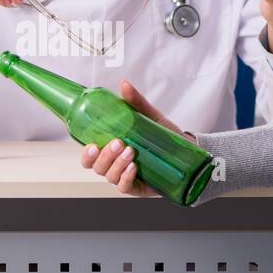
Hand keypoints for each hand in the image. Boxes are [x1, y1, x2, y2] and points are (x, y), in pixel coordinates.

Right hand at [80, 79, 189, 196]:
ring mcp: (125, 177)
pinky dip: (126, 178)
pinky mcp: (137, 187)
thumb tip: (124, 84)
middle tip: (118, 142)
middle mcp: (114, 164)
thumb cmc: (163, 135)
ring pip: (109, 176)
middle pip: (96, 167)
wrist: (186, 151)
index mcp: (110, 149)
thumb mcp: (148, 116)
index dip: (86, 153)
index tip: (91, 144)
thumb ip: (135, 102)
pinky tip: (133, 168)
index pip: (89, 155)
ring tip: (131, 151)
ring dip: (116, 164)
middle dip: (104, 156)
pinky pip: (124, 187)